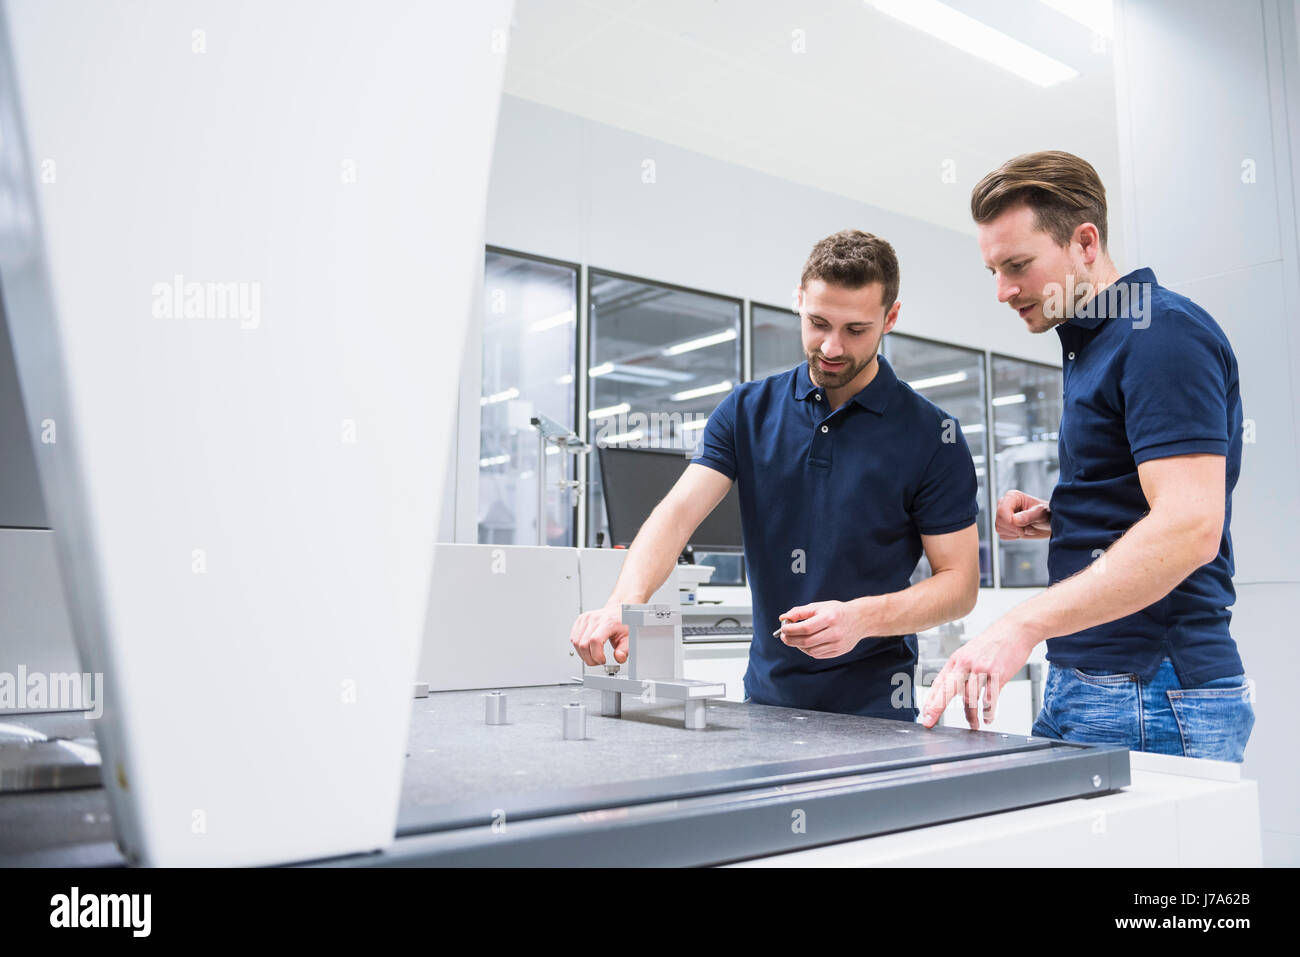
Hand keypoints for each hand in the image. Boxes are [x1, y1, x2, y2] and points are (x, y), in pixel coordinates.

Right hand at [569, 600, 628, 666]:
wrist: (618, 611)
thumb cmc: (623, 623)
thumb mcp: (629, 638)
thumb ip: (624, 650)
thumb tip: (618, 657)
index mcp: (607, 622)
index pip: (595, 641)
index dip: (596, 655)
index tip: (602, 660)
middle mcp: (594, 618)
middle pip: (583, 644)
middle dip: (589, 658)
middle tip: (598, 661)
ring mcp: (585, 618)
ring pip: (576, 642)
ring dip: (583, 654)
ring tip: (593, 655)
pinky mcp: (580, 620)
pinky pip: (573, 638)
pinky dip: (579, 647)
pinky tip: (588, 648)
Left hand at [776, 600, 866, 658]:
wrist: (859, 619)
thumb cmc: (836, 611)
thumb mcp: (819, 606)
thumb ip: (800, 612)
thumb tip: (783, 618)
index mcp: (830, 618)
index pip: (806, 628)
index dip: (791, 630)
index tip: (783, 628)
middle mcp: (835, 633)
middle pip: (807, 641)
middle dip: (791, 640)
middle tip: (783, 636)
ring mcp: (838, 644)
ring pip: (811, 650)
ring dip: (798, 646)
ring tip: (794, 639)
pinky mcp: (839, 651)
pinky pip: (818, 654)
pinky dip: (807, 650)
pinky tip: (805, 643)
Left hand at [919, 617, 1038, 728]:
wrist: (1014, 630)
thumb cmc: (992, 644)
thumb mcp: (969, 653)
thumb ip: (960, 671)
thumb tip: (951, 691)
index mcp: (957, 660)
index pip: (939, 683)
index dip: (931, 700)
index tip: (925, 714)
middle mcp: (966, 664)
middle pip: (948, 690)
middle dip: (937, 708)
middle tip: (930, 721)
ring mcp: (982, 669)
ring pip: (970, 698)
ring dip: (971, 716)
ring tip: (973, 725)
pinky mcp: (998, 674)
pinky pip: (990, 698)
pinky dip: (988, 712)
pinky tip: (987, 718)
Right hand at [995, 489, 1050, 540]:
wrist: (1049, 523)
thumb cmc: (1047, 514)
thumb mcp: (1041, 513)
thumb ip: (1028, 516)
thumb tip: (1014, 520)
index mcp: (1012, 497)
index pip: (1002, 511)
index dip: (1010, 523)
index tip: (1022, 528)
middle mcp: (1005, 504)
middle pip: (999, 521)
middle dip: (1015, 529)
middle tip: (1029, 527)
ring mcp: (1003, 515)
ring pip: (999, 529)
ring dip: (1015, 533)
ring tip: (1027, 528)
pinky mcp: (1003, 525)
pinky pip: (1003, 535)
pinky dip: (1014, 536)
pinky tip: (1023, 530)